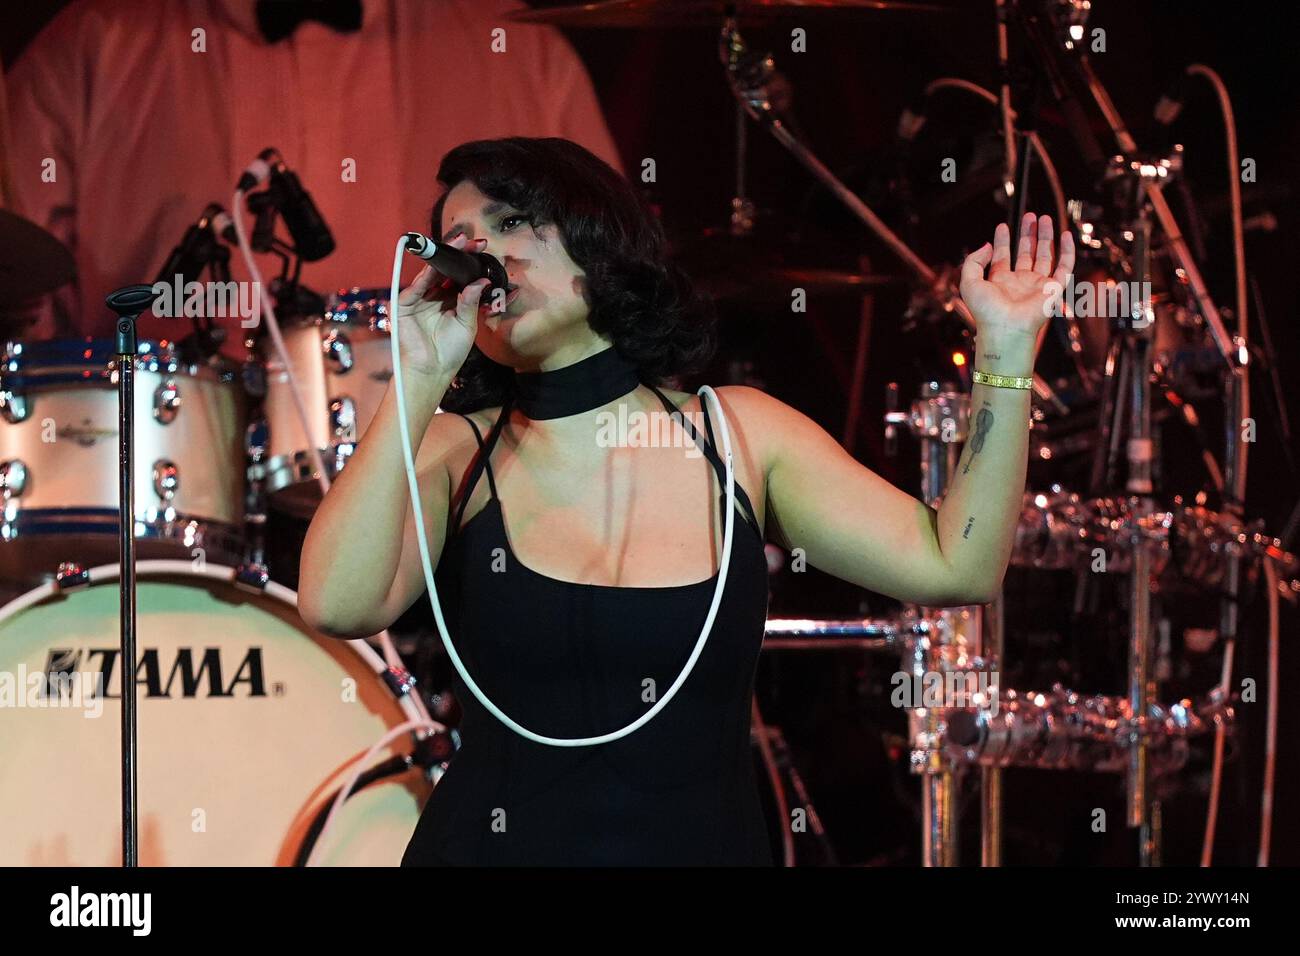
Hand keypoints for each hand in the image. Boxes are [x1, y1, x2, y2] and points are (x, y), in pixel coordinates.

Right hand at [395, 233, 490, 377]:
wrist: (432, 370)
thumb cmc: (450, 350)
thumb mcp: (467, 324)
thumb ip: (471, 302)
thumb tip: (481, 281)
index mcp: (451, 299)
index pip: (460, 275)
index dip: (469, 261)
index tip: (483, 248)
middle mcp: (435, 295)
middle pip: (446, 269)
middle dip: (458, 253)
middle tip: (472, 240)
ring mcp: (420, 297)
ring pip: (432, 272)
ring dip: (444, 257)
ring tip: (459, 243)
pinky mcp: (405, 303)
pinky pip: (417, 285)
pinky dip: (427, 274)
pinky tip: (438, 263)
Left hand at [959, 212, 1074, 341]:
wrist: (1005, 328)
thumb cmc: (986, 312)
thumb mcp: (969, 282)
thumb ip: (973, 261)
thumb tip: (986, 245)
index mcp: (1000, 282)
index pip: (1002, 256)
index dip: (1002, 240)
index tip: (1002, 226)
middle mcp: (1019, 283)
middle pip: (1026, 253)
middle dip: (1027, 234)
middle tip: (1029, 216)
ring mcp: (1037, 285)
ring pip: (1044, 255)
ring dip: (1044, 236)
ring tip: (1043, 218)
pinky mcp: (1053, 289)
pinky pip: (1064, 267)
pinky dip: (1067, 251)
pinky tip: (1065, 235)